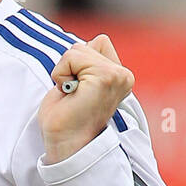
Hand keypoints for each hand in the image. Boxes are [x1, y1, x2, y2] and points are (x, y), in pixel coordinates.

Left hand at [38, 34, 133, 164]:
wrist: (66, 145)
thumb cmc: (67, 118)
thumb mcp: (80, 81)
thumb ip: (90, 61)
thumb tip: (97, 40)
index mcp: (120, 77)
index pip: (97, 43)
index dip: (76, 64)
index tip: (78, 91)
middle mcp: (123, 75)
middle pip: (84, 45)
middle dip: (69, 67)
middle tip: (73, 95)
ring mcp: (117, 75)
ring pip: (77, 50)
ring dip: (64, 72)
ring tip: (72, 95)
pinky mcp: (106, 77)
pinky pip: (72, 56)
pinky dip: (61, 74)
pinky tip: (70, 94)